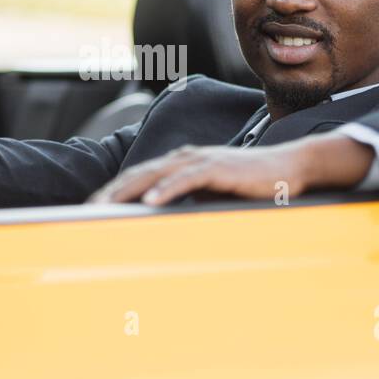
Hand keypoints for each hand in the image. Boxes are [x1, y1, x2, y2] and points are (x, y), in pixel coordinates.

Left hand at [88, 133, 375, 205]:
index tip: (92, 208)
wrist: (292, 168)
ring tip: (106, 206)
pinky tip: (150, 202)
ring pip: (157, 174)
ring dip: (129, 190)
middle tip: (87, 209)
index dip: (115, 190)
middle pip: (140, 173)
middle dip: (112, 191)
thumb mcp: (215, 195)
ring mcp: (203, 160)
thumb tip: (168, 221)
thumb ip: (191, 201)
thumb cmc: (253, 185)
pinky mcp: (220, 169)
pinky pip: (188, 179)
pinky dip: (166, 189)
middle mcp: (188, 157)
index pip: (141, 177)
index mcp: (184, 163)